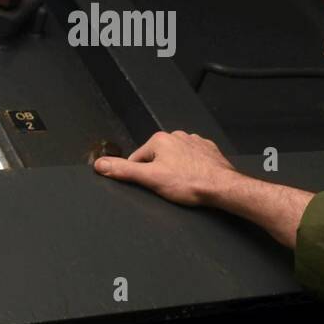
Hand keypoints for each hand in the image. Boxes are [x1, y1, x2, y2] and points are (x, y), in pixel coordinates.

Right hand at [93, 130, 313, 248]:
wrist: (223, 187)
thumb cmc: (190, 183)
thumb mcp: (150, 179)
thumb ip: (124, 171)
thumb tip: (100, 164)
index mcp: (160, 139)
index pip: (138, 159)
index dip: (141, 176)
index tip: (152, 186)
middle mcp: (177, 136)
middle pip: (157, 158)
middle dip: (160, 173)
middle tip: (170, 188)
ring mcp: (194, 142)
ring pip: (175, 159)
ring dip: (176, 171)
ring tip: (184, 186)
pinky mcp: (208, 151)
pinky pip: (193, 160)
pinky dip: (192, 170)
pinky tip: (195, 181)